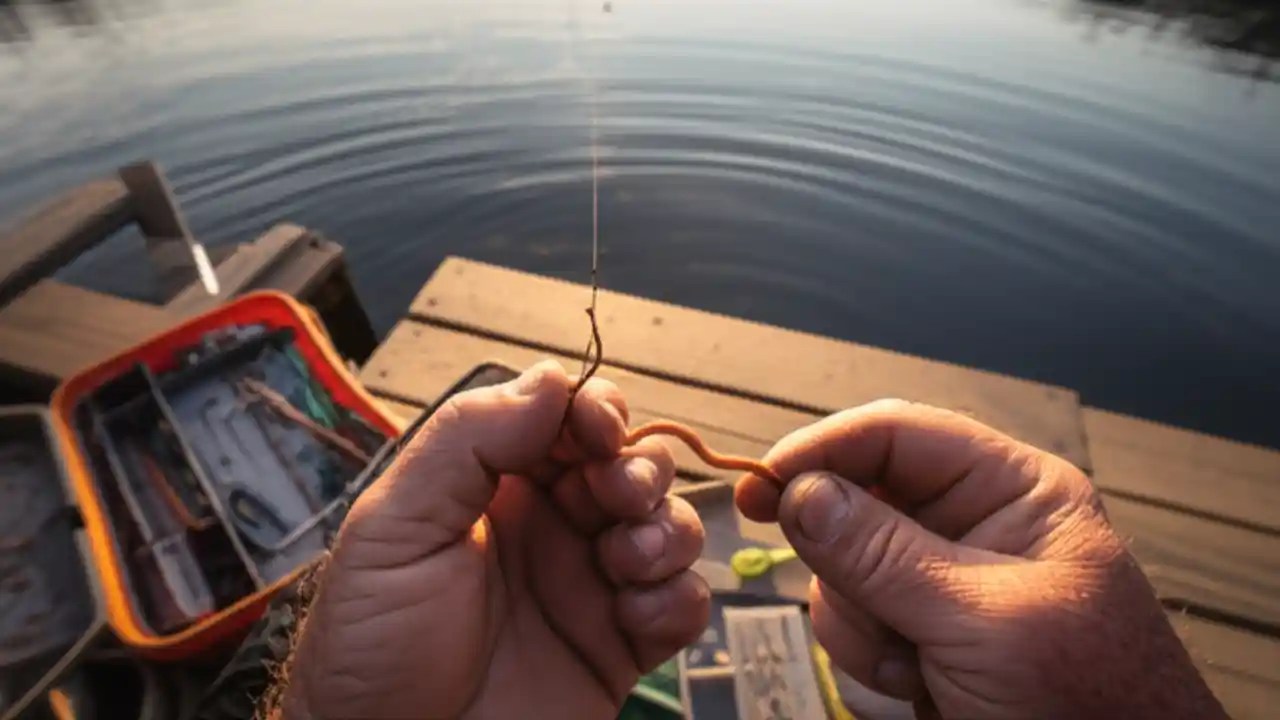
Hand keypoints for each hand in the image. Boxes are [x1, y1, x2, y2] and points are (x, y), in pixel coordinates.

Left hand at [278, 362, 708, 718]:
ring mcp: (589, 586)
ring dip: (664, 530)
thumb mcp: (394, 527)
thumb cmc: (372, 650)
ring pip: (667, 526)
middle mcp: (548, 528)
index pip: (565, 420)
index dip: (595, 409)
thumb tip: (548, 379)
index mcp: (492, 488)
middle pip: (630, 464)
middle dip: (637, 469)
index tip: (600, 426)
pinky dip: (676, 597)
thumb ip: (465, 440)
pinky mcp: (621, 647)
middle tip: (614, 496)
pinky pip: (681, 603)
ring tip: (626, 561)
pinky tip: (635, 614)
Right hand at [735, 400, 1225, 719]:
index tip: (759, 484)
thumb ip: (885, 555)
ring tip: (917, 665)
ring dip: (863, 623)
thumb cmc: (1085, 700)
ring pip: (842, 567)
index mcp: (1011, 489)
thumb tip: (799, 492)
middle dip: (849, 564)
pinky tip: (918, 685)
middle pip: (857, 500)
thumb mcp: (983, 621)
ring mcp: (940, 580)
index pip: (897, 434)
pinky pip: (851, 618)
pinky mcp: (918, 630)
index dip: (823, 448)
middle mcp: (971, 522)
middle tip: (872, 611)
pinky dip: (869, 656)